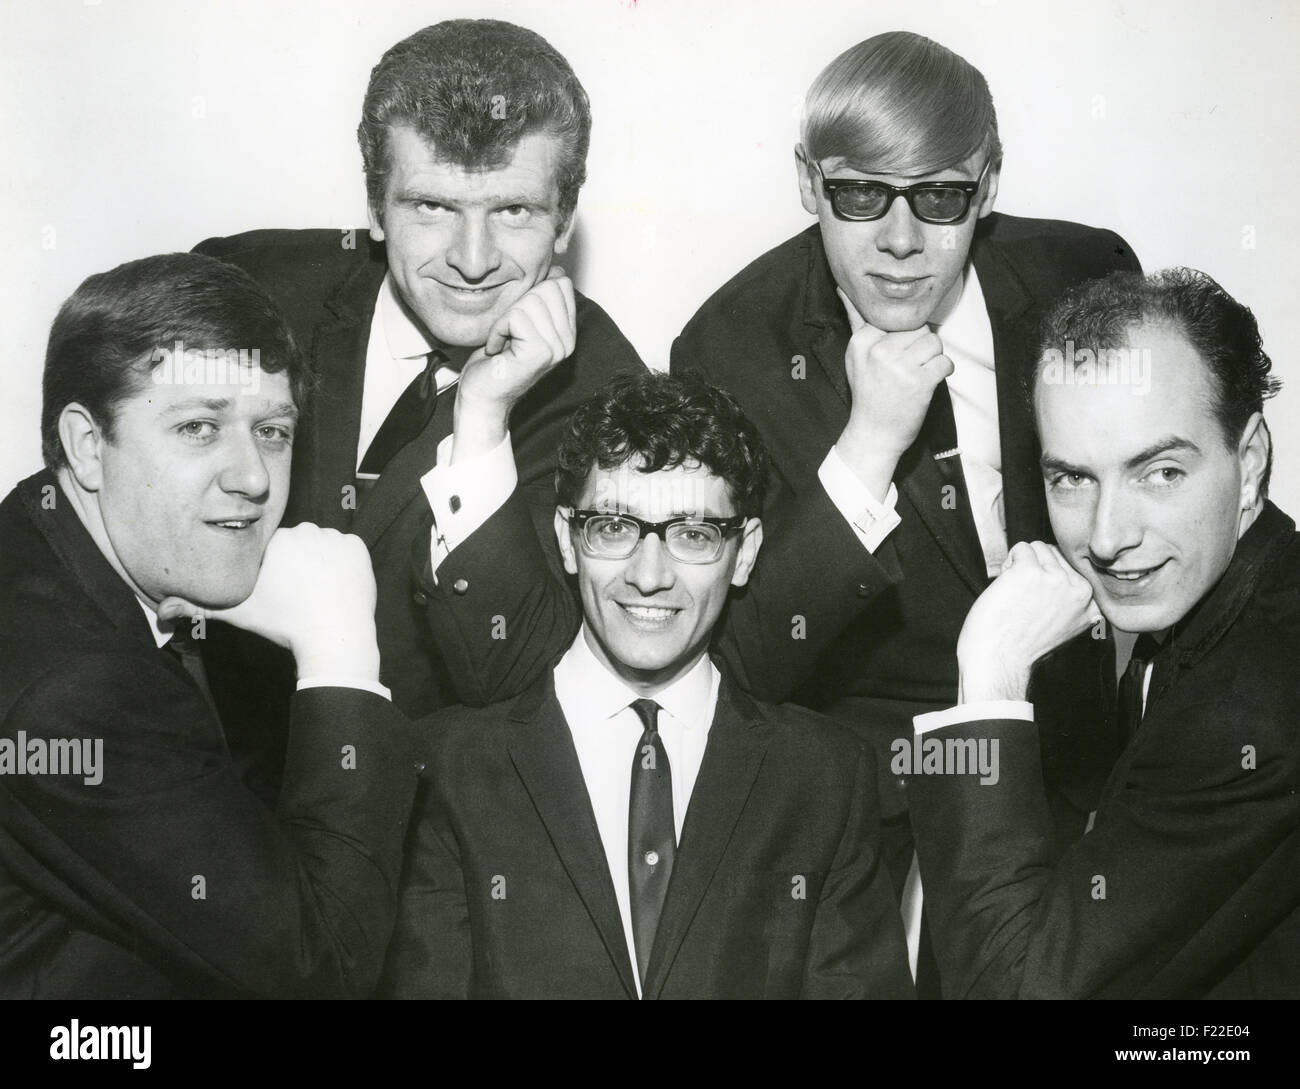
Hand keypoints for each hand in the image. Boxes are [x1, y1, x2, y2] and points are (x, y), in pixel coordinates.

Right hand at [158, 524, 380, 681]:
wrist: (332, 636)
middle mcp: (306, 530)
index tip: (281, 590)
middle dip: (298, 564)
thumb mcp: (237, 613)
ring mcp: (335, 538)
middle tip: (300, 593)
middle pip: (299, 545)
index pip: (274, 549)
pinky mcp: (357, 547)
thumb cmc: (284, 623)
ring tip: (317, 591)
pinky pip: (347, 552)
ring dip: (320, 564)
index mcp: (276, 540)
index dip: (276, 571)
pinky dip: (343, 566)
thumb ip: (199, 607)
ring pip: (323, 547)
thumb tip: (163, 610)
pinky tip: (335, 586)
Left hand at [452, 266, 576, 460]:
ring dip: (505, 319)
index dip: (530, 293)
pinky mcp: (540, 353)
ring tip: (503, 341)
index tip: (518, 321)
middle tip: (509, 332)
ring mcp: (557, 349)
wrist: (482, 396)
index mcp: (567, 333)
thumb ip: (539, 300)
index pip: (560, 284)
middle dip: (518, 304)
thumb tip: (556, 270)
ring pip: (530, 301)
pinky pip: (515, 316)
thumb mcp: (521, 322)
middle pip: (547, 288)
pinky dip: (498, 329)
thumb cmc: (494, 361)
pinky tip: (497, 348)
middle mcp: (567, 342)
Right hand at [834, 306, 953, 499]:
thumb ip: (856, 320)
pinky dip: (943, 372)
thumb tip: (843, 288)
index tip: (896, 354)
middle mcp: (879, 351)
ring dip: (933, 358)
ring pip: (934, 342)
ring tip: (918, 373)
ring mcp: (899, 367)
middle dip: (920, 345)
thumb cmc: (867, 394)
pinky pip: (945, 362)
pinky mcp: (919, 383)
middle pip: (919, 327)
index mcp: (862, 341)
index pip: (898, 318)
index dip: (904, 334)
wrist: (873, 434)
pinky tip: (928, 382)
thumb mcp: (855, 355)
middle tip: (908, 366)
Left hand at [956, 541, 1101, 702]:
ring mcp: (1056, 579)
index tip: (1040, 602)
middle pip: (1056, 554)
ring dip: (1021, 564)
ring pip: (1038, 547)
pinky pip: (1019, 548)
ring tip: (1015, 592)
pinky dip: (1008, 563)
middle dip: (1036, 567)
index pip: (1075, 569)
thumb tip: (1064, 573)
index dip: (1051, 579)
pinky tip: (1006, 587)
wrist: (1000, 659)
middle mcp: (1080, 590)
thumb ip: (1071, 602)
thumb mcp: (1065, 627)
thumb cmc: (1023, 645)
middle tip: (1024, 597)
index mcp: (1093, 604)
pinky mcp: (1030, 571)